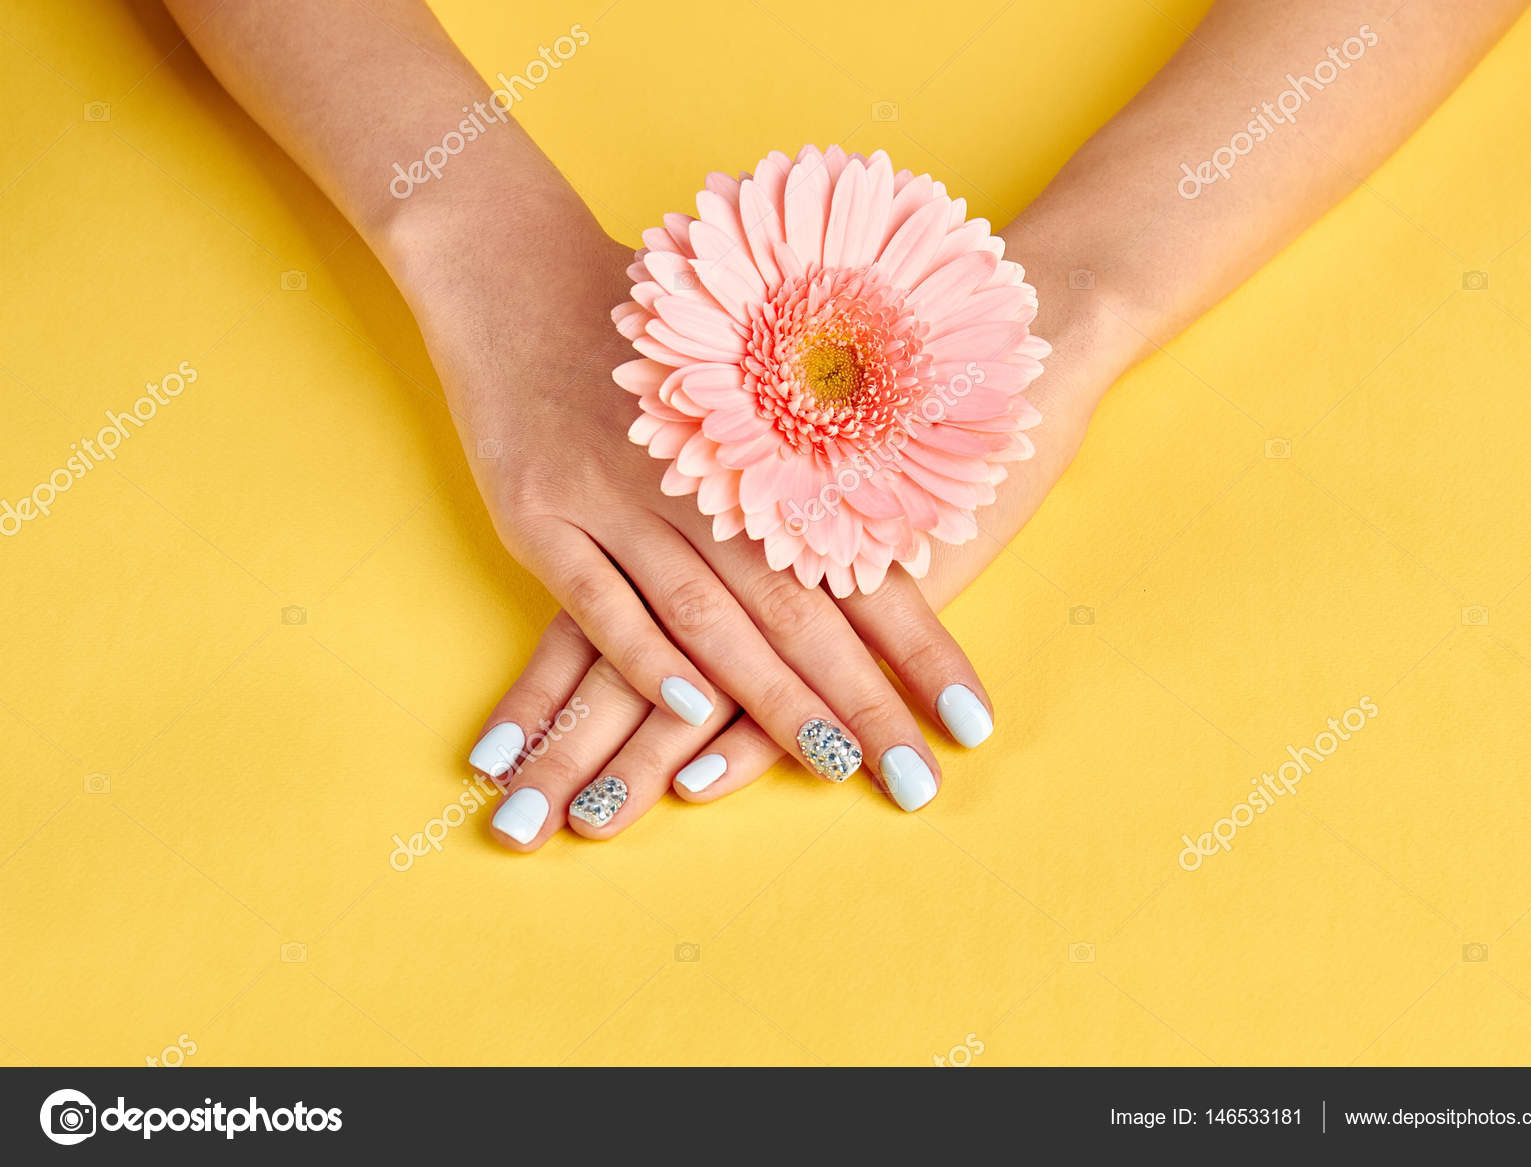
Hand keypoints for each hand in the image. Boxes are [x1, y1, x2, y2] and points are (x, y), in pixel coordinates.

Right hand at [387, 192, 988, 835]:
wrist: (516, 266)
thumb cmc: (655, 321)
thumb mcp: (749, 367)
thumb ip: (814, 450)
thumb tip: (907, 529)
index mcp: (766, 445)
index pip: (864, 564)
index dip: (921, 647)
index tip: (971, 723)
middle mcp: (703, 475)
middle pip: (799, 609)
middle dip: (863, 702)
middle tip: (917, 784)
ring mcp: (618, 496)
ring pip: (709, 613)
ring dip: (769, 696)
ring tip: (831, 766)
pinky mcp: (541, 514)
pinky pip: (598, 598)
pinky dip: (644, 654)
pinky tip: (687, 708)